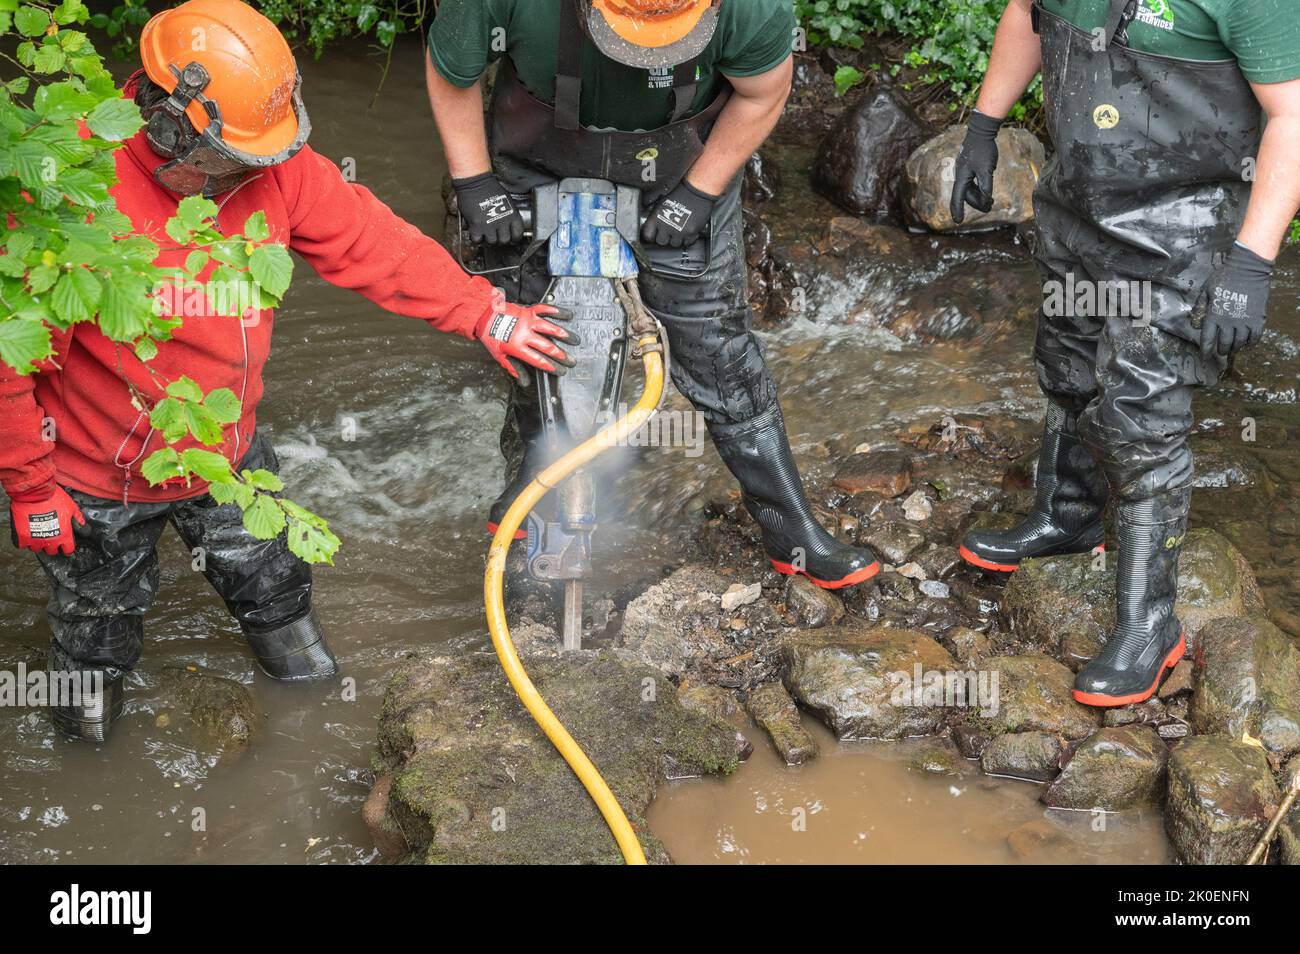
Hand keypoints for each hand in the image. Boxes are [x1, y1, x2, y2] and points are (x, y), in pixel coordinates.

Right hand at [9, 484, 83, 555]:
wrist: (35, 493)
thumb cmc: (54, 498)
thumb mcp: (71, 507)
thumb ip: (77, 517)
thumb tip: (82, 524)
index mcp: (64, 534)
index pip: (68, 550)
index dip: (67, 548)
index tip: (65, 547)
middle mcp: (50, 540)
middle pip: (52, 551)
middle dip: (52, 546)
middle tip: (51, 539)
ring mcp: (35, 539)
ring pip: (37, 549)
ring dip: (38, 544)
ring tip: (38, 536)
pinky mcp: (22, 536)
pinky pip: (22, 545)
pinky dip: (24, 542)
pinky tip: (27, 535)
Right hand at [452, 172, 524, 244]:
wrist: (475, 181)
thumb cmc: (489, 187)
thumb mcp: (507, 200)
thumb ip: (509, 214)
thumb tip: (509, 225)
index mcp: (512, 214)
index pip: (518, 234)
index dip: (514, 238)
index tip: (511, 238)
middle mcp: (502, 221)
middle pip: (504, 240)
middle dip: (500, 239)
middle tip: (496, 235)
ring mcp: (489, 224)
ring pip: (491, 241)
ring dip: (488, 238)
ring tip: (485, 232)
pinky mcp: (477, 225)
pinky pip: (477, 240)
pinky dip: (476, 238)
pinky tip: (476, 232)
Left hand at [476, 301, 578, 383]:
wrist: (483, 315)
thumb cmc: (491, 336)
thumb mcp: (499, 356)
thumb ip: (513, 368)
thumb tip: (524, 381)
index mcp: (517, 347)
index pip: (539, 361)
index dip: (552, 367)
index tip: (561, 371)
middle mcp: (525, 334)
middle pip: (548, 347)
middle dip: (562, 356)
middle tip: (572, 361)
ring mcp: (528, 321)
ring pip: (550, 328)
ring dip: (565, 335)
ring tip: (575, 341)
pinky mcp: (529, 310)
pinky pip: (545, 310)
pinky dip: (557, 312)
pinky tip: (568, 316)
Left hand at [642, 180, 716, 247]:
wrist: (696, 190)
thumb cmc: (680, 193)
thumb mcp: (661, 201)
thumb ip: (654, 214)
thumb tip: (649, 221)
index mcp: (656, 217)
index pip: (648, 235)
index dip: (651, 236)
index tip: (654, 235)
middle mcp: (666, 225)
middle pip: (661, 242)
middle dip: (665, 237)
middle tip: (669, 232)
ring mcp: (679, 230)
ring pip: (675, 244)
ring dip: (677, 239)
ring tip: (679, 230)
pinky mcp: (691, 232)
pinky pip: (687, 243)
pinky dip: (687, 239)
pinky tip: (688, 232)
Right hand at [950, 111, 1001, 224]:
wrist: (981, 132)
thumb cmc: (984, 149)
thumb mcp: (987, 169)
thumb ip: (986, 186)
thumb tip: (986, 199)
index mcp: (962, 177)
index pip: (958, 198)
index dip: (958, 210)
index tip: (958, 221)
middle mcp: (961, 175)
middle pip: (966, 195)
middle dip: (977, 203)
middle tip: (991, 206)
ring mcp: (964, 172)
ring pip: (969, 190)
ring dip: (979, 197)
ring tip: (991, 201)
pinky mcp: (969, 168)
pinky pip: (972, 184)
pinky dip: (979, 189)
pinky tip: (987, 191)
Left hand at [1196, 243, 1274, 357]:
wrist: (1248, 269)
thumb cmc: (1224, 278)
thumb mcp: (1205, 291)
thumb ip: (1199, 308)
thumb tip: (1194, 325)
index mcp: (1214, 316)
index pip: (1207, 340)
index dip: (1206, 351)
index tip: (1205, 357)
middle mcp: (1228, 322)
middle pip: (1224, 344)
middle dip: (1221, 350)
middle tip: (1220, 352)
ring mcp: (1244, 321)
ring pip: (1239, 343)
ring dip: (1235, 348)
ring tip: (1233, 349)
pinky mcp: (1258, 318)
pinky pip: (1255, 336)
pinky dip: (1251, 342)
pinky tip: (1248, 343)